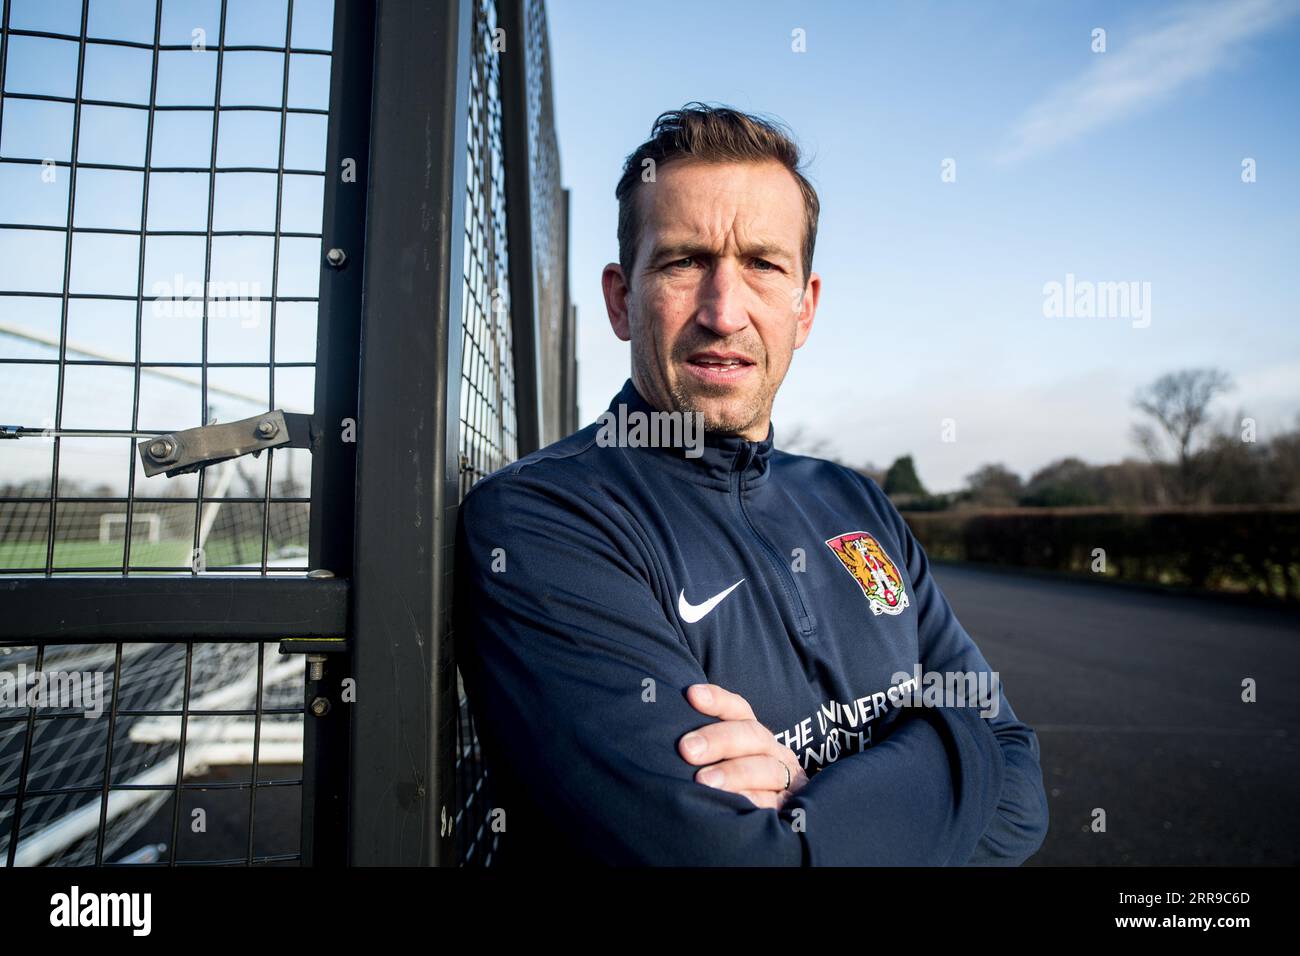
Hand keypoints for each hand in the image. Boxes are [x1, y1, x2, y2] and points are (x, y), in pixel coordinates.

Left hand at [677, 682, 808, 809]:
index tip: (692, 695)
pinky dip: (752, 800)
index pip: (738, 708)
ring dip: (734, 773)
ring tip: (704, 781)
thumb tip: (657, 729)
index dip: (717, 700)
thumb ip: (700, 746)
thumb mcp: (720, 759)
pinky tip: (732, 804)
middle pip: (751, 735)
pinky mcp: (788, 806)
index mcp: (752, 733)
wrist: (779, 818)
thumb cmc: (730, 782)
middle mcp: (771, 750)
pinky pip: (773, 802)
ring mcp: (784, 778)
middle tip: (687, 749)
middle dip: (719, 739)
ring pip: (765, 768)